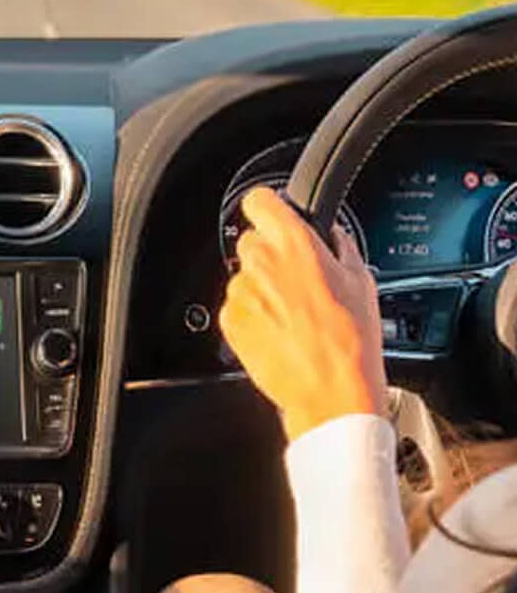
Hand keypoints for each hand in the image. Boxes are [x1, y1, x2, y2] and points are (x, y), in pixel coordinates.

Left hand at [220, 185, 386, 442]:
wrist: (332, 392)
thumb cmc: (351, 340)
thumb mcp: (361, 279)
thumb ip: (338, 244)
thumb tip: (329, 232)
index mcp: (293, 243)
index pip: (259, 200)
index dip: (270, 209)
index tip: (277, 219)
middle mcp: (260, 263)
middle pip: (252, 240)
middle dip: (271, 254)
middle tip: (297, 280)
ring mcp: (241, 293)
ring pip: (244, 276)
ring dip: (262, 288)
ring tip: (294, 315)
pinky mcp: (230, 321)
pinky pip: (238, 306)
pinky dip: (254, 315)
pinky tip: (281, 332)